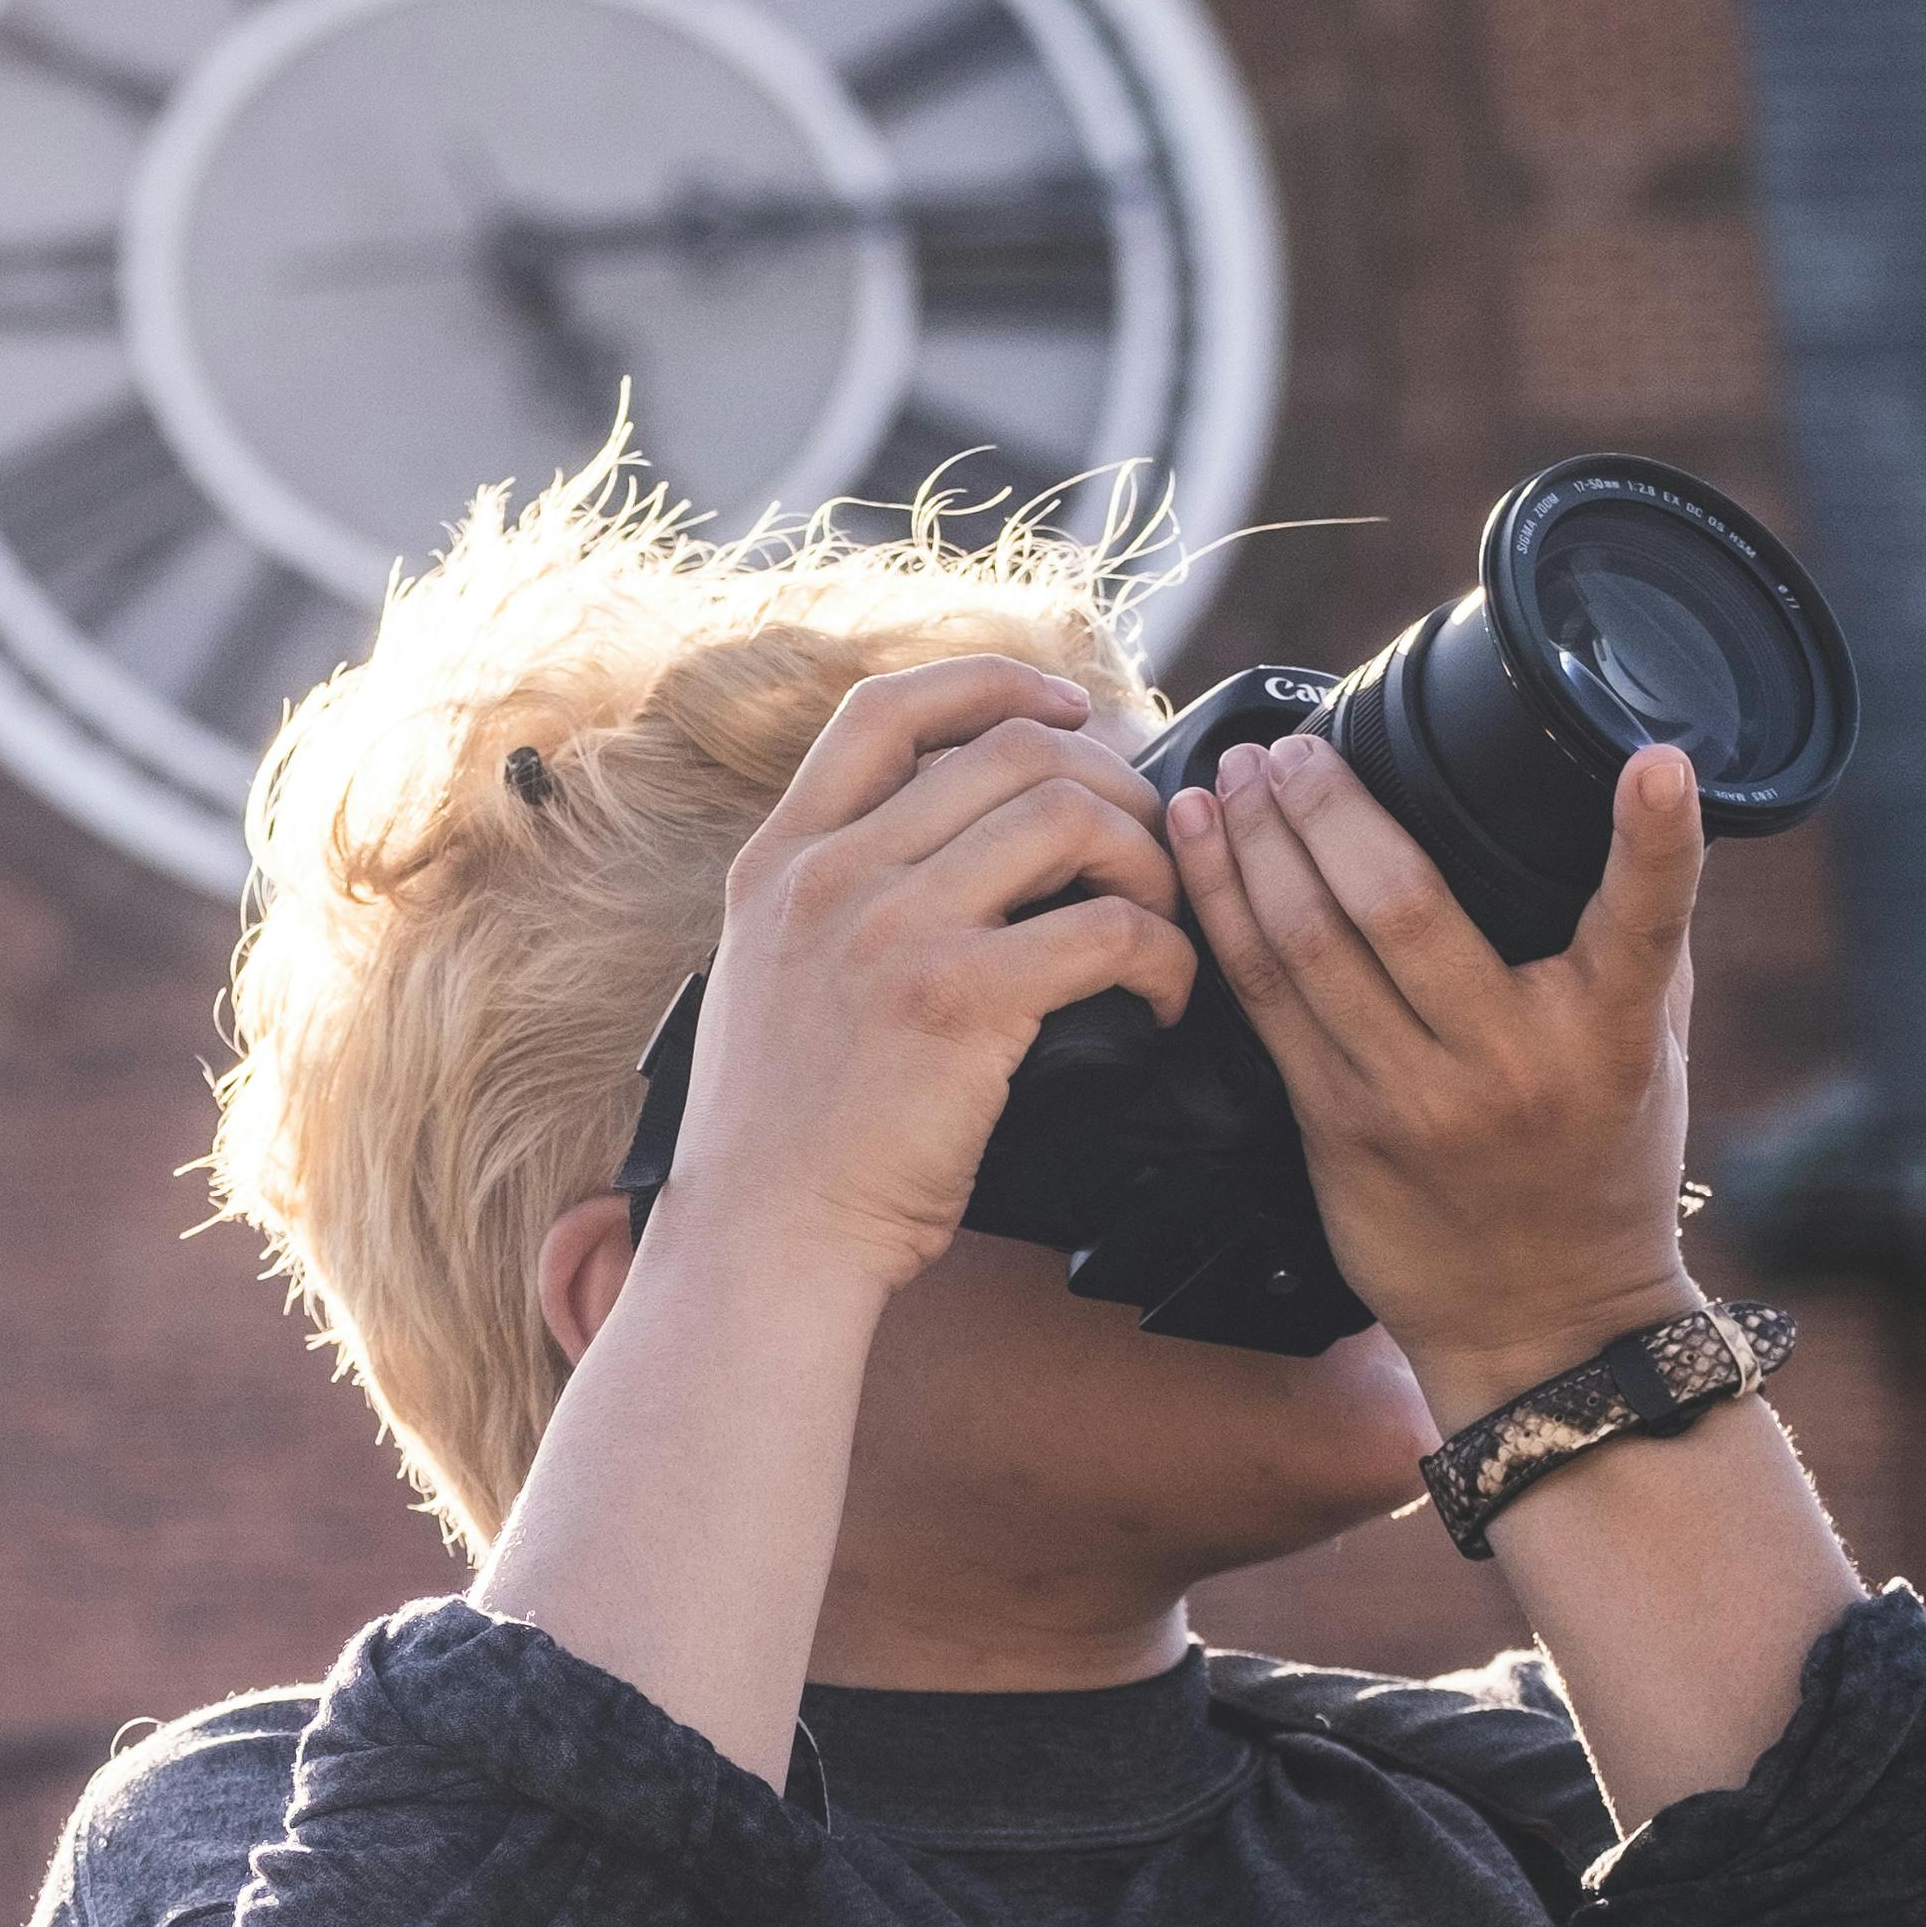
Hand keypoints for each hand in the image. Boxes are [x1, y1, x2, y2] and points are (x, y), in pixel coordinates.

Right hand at [674, 657, 1197, 1303]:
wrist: (761, 1243)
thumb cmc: (781, 1143)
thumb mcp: (768, 982)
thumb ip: (832, 904)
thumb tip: (949, 852)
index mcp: (780, 861)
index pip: (887, 707)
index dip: (994, 683)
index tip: (1067, 709)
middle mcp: (830, 875)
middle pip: (1011, 750)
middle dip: (1109, 784)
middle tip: (1143, 851)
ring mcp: (890, 930)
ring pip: (1069, 816)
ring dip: (1146, 861)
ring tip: (1160, 922)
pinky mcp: (956, 1001)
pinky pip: (1104, 931)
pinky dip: (1163, 956)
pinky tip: (1164, 999)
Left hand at [1167, 731, 1706, 1422]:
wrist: (1543, 1323)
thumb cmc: (1601, 1166)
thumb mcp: (1650, 1046)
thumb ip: (1634, 935)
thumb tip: (1637, 794)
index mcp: (1608, 1033)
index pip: (1642, 921)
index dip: (1656, 840)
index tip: (1658, 765)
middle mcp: (1506, 1063)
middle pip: (1396, 907)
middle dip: (1326, 807)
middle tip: (1288, 744)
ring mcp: (1409, 1101)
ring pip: (1306, 950)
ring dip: (1251, 850)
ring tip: (1227, 779)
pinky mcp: (1336, 1130)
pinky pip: (1265, 1007)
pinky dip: (1227, 919)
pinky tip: (1201, 860)